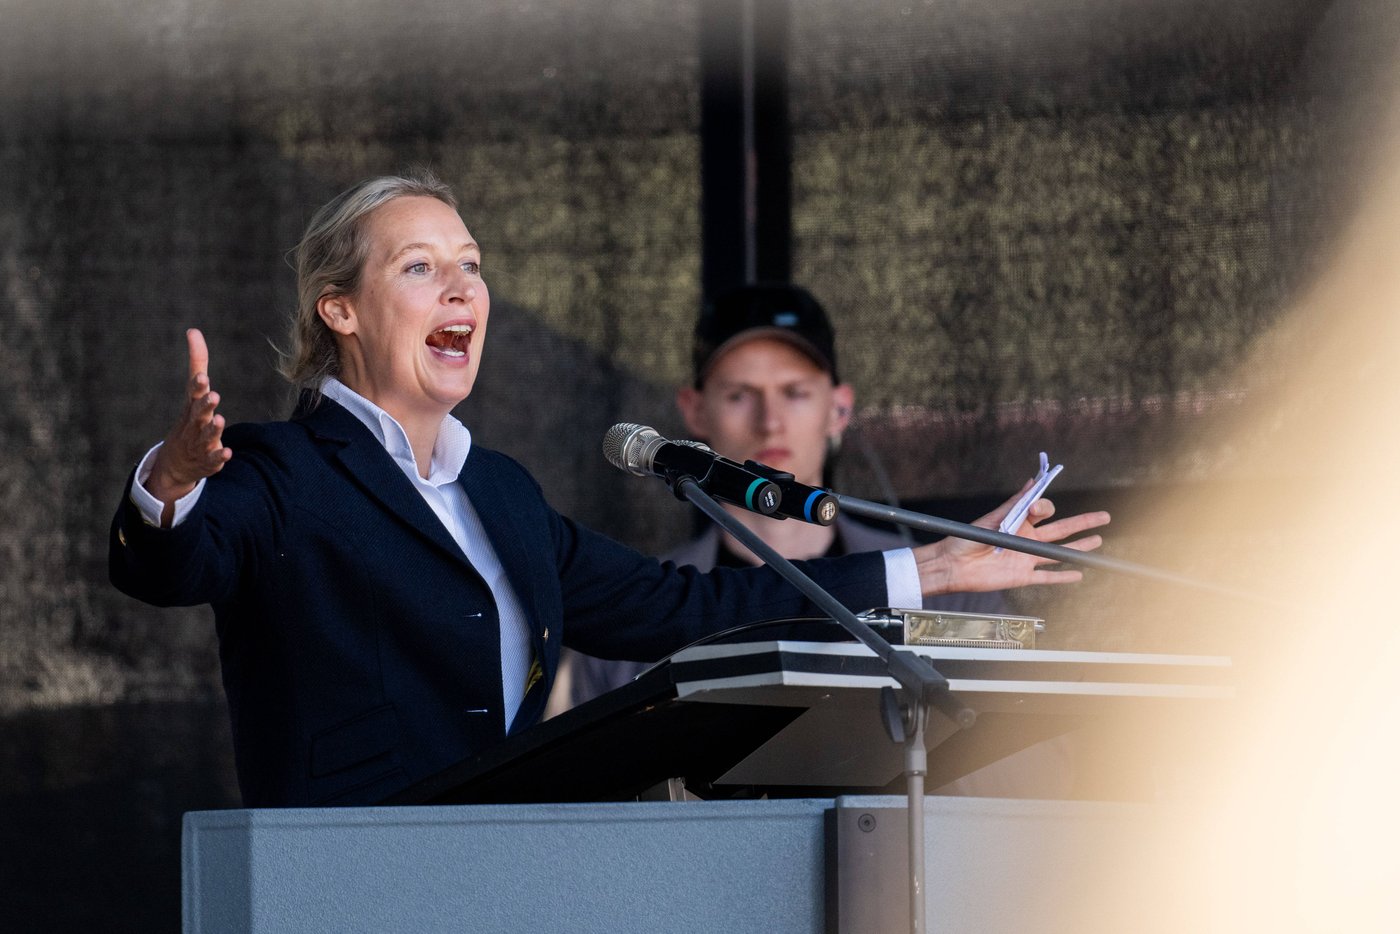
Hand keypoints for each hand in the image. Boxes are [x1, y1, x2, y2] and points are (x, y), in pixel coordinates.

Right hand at [144, 329, 231, 524]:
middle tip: (214, 395)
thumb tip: (193, 330)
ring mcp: (199, 443)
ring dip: (212, 429)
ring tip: (220, 419)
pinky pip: (213, 459)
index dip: (198, 387)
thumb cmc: (189, 419)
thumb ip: (197, 363)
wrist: (175, 463)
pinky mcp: (207, 460)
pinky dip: (219, 456)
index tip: (203, 378)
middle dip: (204, 405)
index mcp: (191, 407)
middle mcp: (193, 424)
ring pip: (205, 436)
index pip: (193, 395)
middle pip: (198, 414)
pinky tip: (228, 452)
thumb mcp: (192, 393)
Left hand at [912, 480, 1110, 595]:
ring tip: (1098, 541)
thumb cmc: (966, 539)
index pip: (1044, 511)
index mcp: (1020, 521)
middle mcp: (1027, 539)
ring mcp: (1027, 558)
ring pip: (1059, 553)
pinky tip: (1078, 574)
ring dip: (1079, 548)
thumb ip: (1015, 504)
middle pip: (1062, 530)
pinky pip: (1046, 577)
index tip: (1037, 509)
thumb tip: (1033, 481)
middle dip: (1083, 523)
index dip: (1045, 507)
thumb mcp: (992, 518)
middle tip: (1104, 516)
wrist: (953, 565)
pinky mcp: (1022, 576)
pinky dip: (1062, 577)